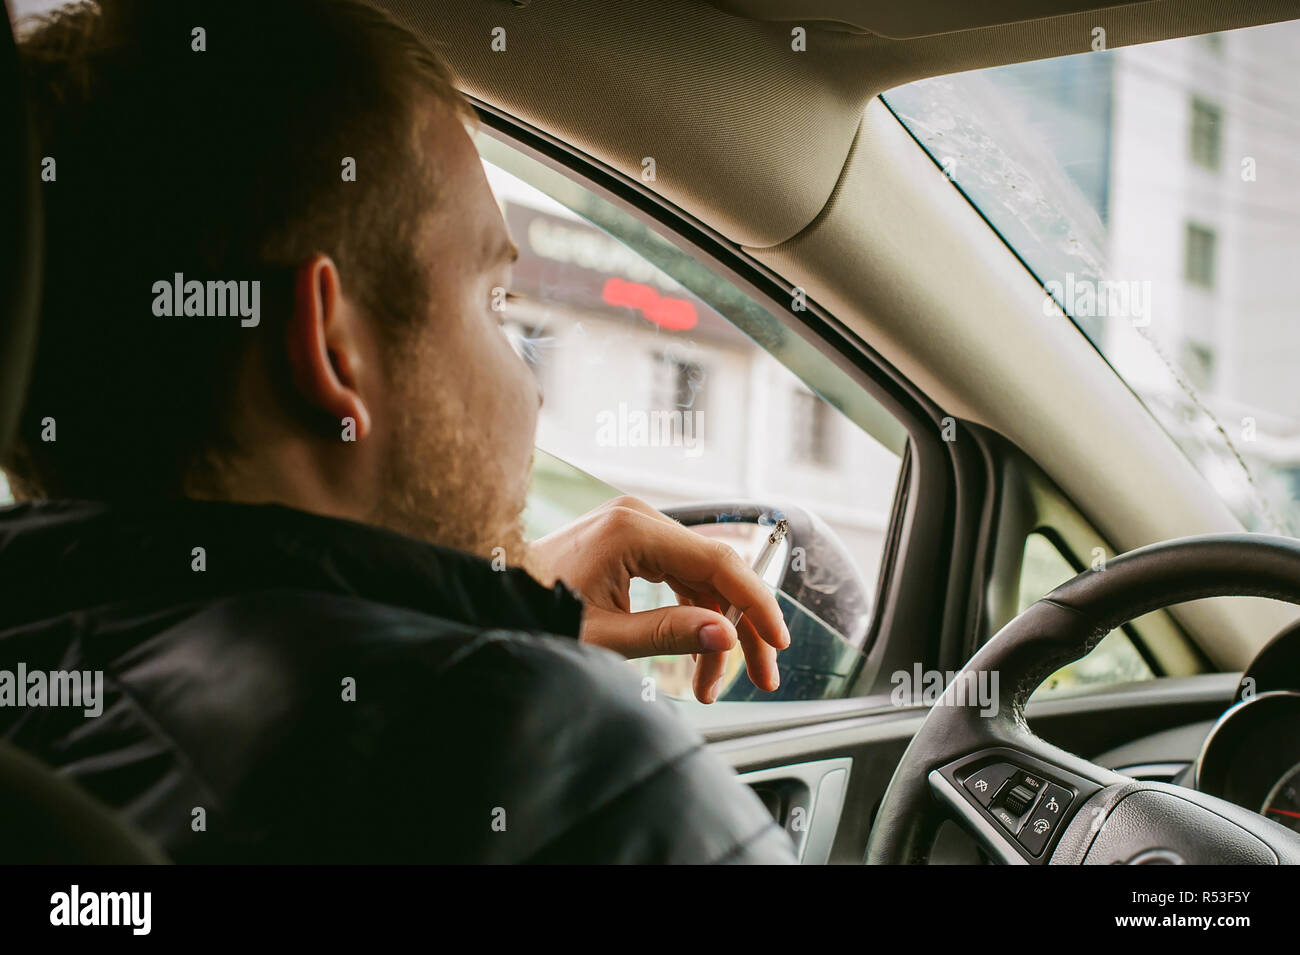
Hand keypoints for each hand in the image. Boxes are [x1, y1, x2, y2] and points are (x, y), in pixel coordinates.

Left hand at [524, 496, 790, 702]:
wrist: (490, 598)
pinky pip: (679, 574)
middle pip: (716, 571)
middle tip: (761, 678)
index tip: (779, 643)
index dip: (757, 605)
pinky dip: (691, 613)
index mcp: (634, 530)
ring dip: (715, 628)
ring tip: (711, 686)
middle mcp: (640, 517)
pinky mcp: (630, 540)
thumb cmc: (534, 613)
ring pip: (702, 577)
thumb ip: (668, 633)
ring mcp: (635, 525)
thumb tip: (725, 637)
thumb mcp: (604, 636)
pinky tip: (696, 655)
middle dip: (739, 628)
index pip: (719, 563)